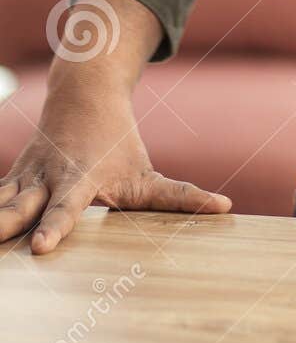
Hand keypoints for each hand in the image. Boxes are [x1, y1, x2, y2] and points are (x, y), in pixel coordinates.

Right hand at [0, 69, 231, 254]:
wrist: (83, 94)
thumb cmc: (119, 143)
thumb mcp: (147, 173)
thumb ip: (181, 196)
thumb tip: (226, 207)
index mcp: (81, 180)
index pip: (67, 209)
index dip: (56, 227)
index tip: (42, 248)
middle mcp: (48, 179)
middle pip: (22, 208)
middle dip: (6, 225)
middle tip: (4, 244)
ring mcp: (25, 179)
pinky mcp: (12, 180)